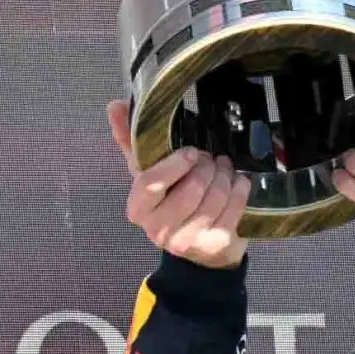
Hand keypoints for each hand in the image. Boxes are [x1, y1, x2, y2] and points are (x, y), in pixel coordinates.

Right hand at [107, 99, 250, 269]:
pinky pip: (233, 208)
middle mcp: (159, 230)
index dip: (174, 164)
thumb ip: (130, 140)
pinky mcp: (215, 245)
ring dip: (225, 175)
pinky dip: (239, 189)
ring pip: (215, 197)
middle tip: (211, 159)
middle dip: (207, 167)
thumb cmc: (171, 202)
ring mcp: (187, 241)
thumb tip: (115, 106)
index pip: (150, 183)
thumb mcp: (149, 172)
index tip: (190, 152)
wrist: (199, 247)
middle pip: (191, 189)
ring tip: (224, 168)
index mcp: (138, 209)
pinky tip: (237, 183)